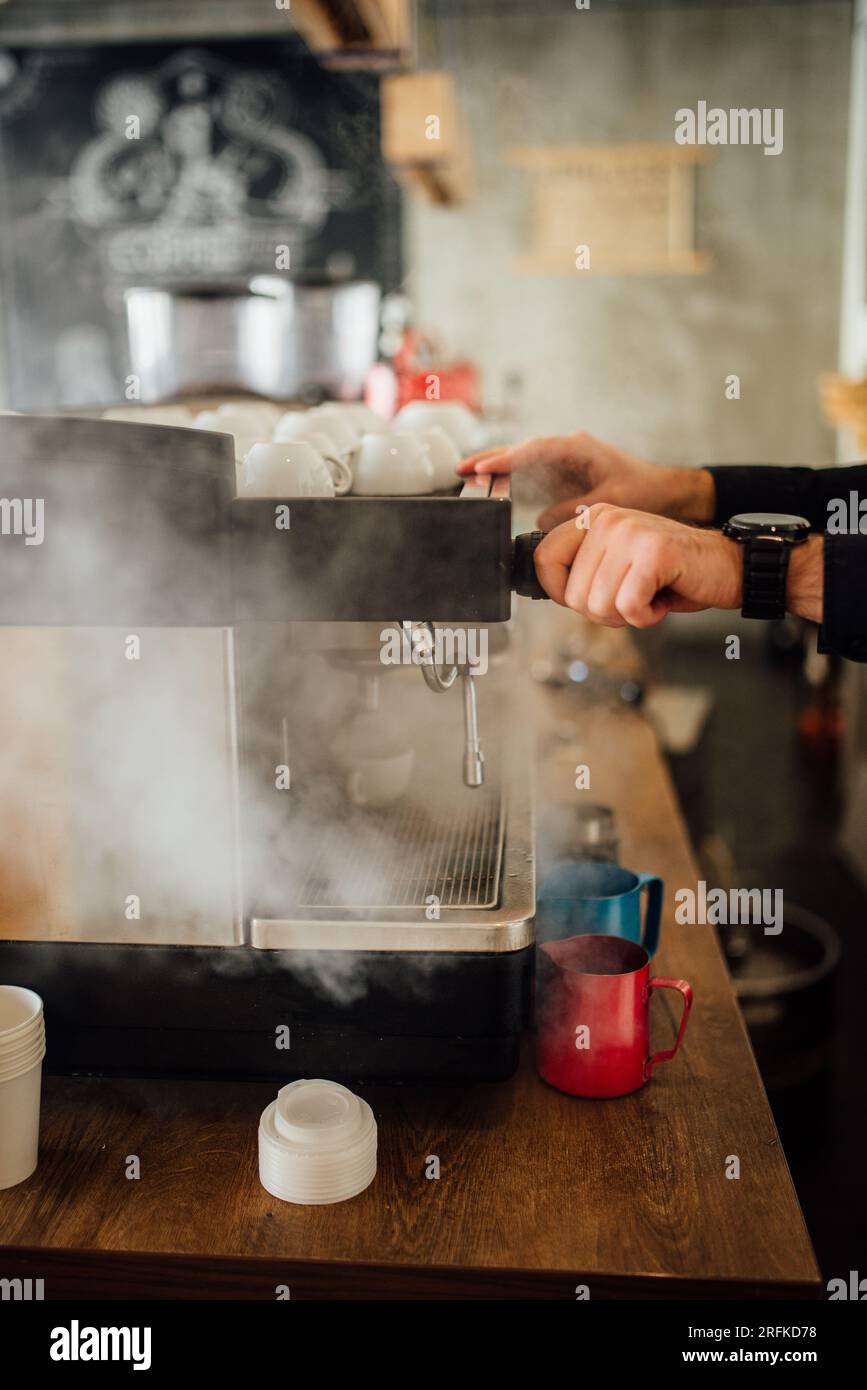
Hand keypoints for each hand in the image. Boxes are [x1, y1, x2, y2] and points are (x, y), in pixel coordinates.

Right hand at [457, 431, 714, 526]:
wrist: (665, 494)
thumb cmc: (643, 493)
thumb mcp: (608, 503)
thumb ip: (572, 510)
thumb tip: (540, 520)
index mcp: (576, 448)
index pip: (532, 451)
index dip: (505, 460)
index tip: (482, 469)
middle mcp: (564, 451)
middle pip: (519, 451)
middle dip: (490, 459)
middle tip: (460, 471)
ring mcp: (560, 464)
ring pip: (519, 463)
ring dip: (494, 470)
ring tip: (466, 479)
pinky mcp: (558, 479)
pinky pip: (527, 478)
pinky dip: (508, 483)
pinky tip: (489, 491)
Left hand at [534, 504, 742, 627]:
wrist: (727, 565)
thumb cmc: (672, 572)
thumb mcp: (618, 564)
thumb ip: (584, 570)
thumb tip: (550, 591)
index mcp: (594, 519)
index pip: (545, 558)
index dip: (559, 591)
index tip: (587, 599)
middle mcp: (608, 519)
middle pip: (572, 594)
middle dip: (602, 612)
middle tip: (631, 600)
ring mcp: (631, 533)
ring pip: (599, 605)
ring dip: (626, 616)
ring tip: (649, 596)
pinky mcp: (654, 553)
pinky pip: (628, 607)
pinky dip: (646, 617)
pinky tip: (661, 600)